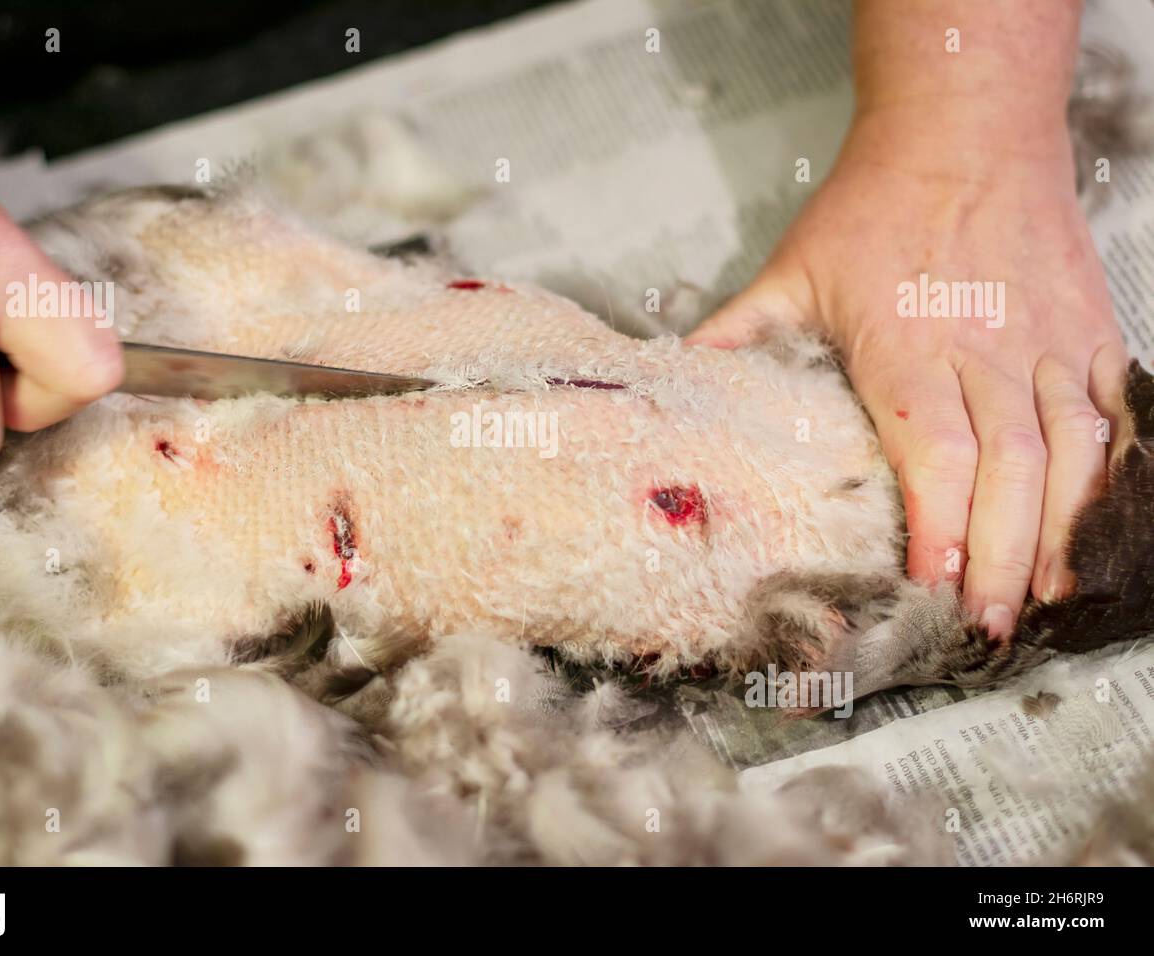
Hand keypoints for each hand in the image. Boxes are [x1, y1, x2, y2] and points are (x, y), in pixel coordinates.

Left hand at [687, 106, 1127, 636]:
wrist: (968, 129)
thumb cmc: (874, 206)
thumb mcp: (791, 271)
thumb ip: (738, 337)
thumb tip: (674, 383)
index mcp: (910, 347)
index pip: (933, 454)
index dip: (938, 527)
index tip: (933, 586)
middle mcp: (990, 352)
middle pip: (1010, 471)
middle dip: (1003, 558)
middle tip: (988, 627)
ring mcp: (1051, 344)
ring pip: (1073, 453)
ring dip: (1062, 533)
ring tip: (1047, 601)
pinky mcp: (1092, 333)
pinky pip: (1114, 416)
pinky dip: (1111, 477)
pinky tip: (1096, 528)